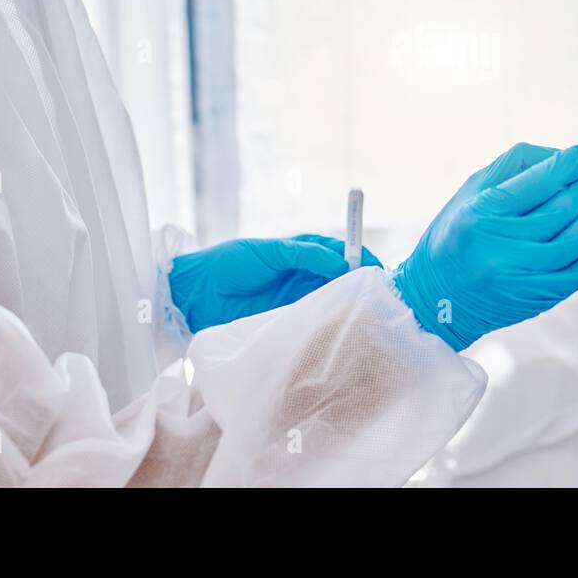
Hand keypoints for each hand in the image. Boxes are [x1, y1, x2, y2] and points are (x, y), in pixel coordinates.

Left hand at [170, 234, 380, 331]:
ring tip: (366, 310)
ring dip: (348, 305)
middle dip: (361, 284)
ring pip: (332, 302)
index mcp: (303, 254)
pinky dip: (329, 324)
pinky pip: (315, 322)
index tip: (378, 266)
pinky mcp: (289, 322)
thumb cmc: (231, 263)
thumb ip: (306, 254)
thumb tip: (341, 260)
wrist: (197, 294)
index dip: (361, 258)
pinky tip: (340, 327)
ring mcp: (298, 301)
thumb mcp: (271, 251)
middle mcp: (305, 277)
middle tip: (379, 293)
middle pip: (342, 279)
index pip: (341, 253)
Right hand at [392, 143, 577, 350]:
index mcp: (482, 213)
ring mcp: (524, 275)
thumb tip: (568, 157)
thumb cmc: (456, 234)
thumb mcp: (471, 191)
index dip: (569, 162)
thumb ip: (516, 166)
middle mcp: (503, 245)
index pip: (540, 180)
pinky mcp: (541, 297)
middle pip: (564, 206)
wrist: (437, 299)